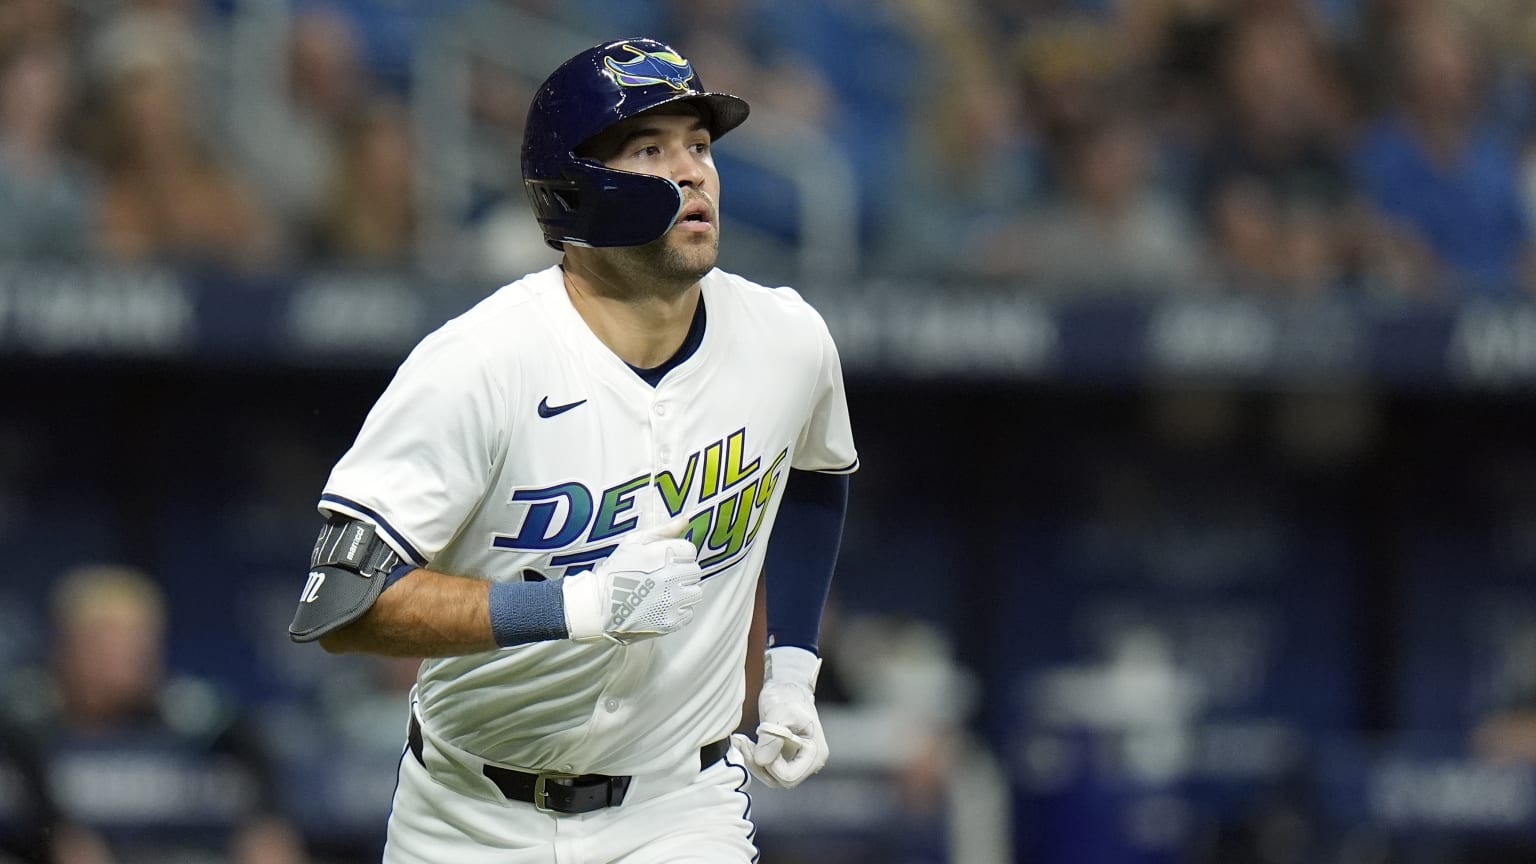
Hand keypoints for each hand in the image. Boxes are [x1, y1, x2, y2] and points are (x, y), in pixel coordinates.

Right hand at [562, 518, 702, 643]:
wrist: (599, 607)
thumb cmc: (615, 573)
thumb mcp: (634, 543)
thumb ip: (663, 530)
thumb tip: (686, 519)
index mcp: (662, 554)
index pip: (690, 550)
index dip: (677, 555)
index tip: (664, 561)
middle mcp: (671, 577)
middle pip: (694, 571)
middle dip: (681, 573)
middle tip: (661, 578)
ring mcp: (672, 601)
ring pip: (694, 592)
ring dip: (682, 593)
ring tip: (661, 594)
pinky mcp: (671, 621)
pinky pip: (688, 613)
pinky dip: (677, 611)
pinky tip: (660, 608)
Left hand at [731, 646, 827, 787]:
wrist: (787, 685)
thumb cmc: (787, 695)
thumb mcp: (779, 713)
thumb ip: (771, 738)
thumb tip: (762, 761)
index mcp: (815, 753)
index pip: (789, 777)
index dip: (770, 765)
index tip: (759, 743)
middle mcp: (810, 762)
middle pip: (781, 780)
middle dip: (760, 765)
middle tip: (744, 742)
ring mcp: (799, 761)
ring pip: (772, 778)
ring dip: (754, 762)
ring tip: (742, 740)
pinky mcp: (786, 758)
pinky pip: (769, 769)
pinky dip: (755, 759)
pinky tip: (745, 742)